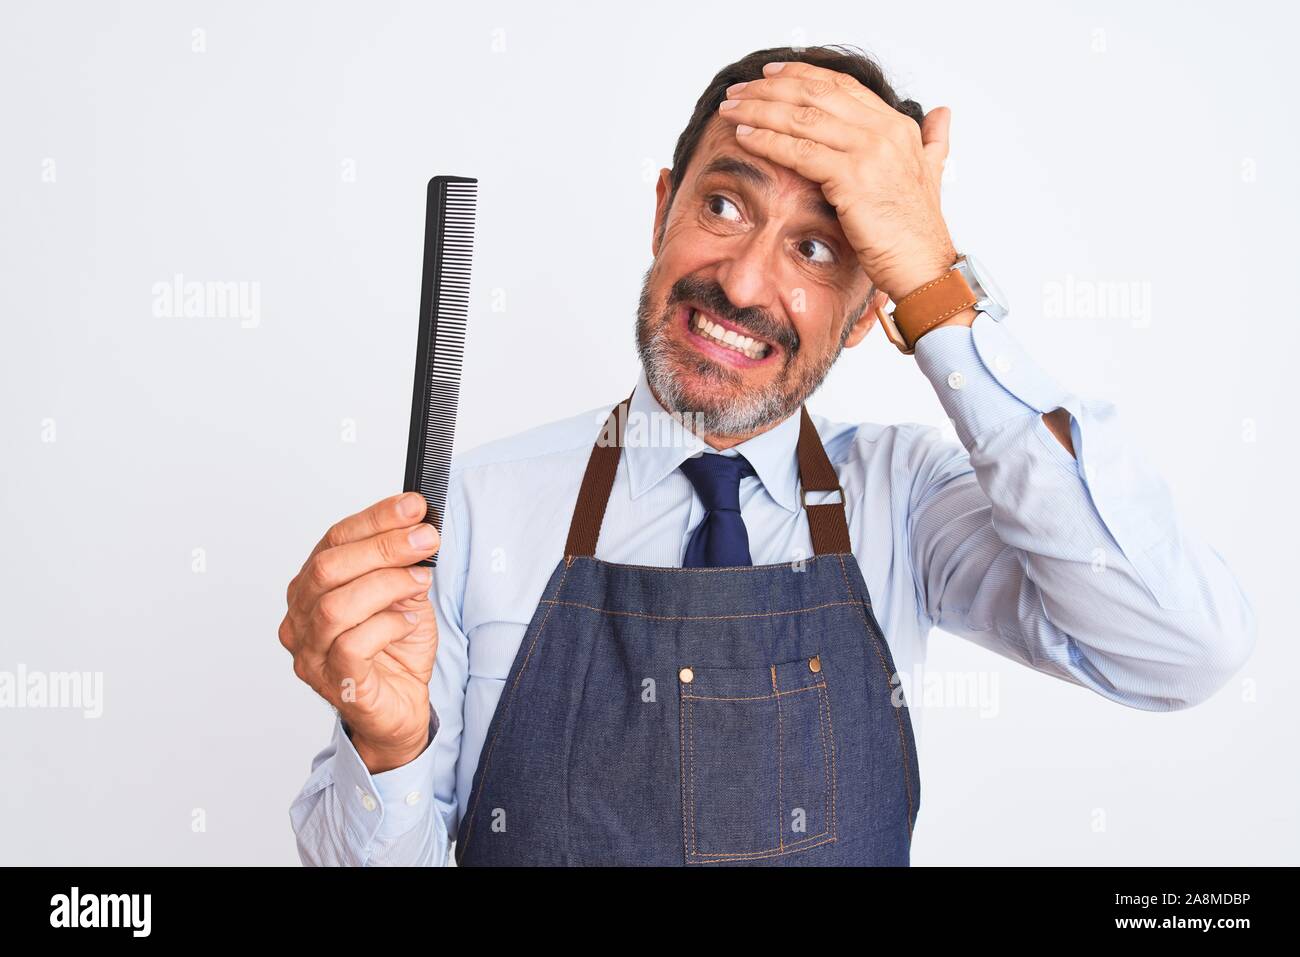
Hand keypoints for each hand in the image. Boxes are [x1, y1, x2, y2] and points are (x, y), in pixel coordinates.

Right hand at [279, 492, 440, 771]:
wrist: (399, 713)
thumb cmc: (394, 654)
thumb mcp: (406, 598)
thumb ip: (403, 567)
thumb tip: (417, 530)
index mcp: (312, 589)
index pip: (333, 541)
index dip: (375, 519)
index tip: (413, 506)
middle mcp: (301, 620)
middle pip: (328, 568)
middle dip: (382, 546)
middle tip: (425, 538)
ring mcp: (312, 654)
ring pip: (335, 605)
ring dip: (386, 584)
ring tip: (420, 580)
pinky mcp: (335, 684)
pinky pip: (352, 645)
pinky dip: (386, 624)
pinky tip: (408, 620)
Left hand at [715, 60, 956, 300]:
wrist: (925, 267)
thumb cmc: (918, 232)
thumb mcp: (932, 174)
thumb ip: (932, 141)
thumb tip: (941, 114)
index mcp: (897, 126)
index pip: (841, 85)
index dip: (801, 74)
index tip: (770, 73)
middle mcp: (884, 131)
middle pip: (816, 93)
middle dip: (770, 87)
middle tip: (739, 89)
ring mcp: (869, 151)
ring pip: (802, 117)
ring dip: (759, 109)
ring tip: (730, 109)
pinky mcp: (852, 177)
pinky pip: (799, 151)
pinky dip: (767, 140)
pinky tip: (744, 136)